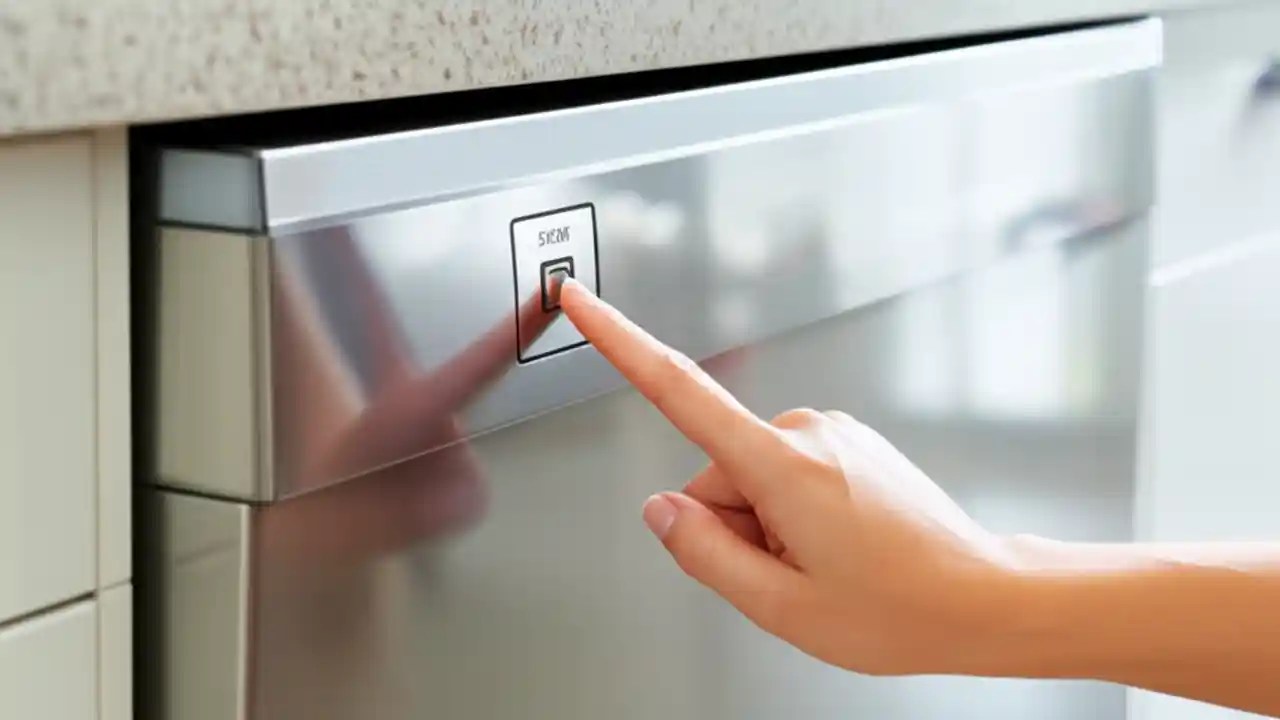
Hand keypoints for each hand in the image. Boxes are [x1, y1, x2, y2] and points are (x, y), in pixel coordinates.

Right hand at [559, 278, 1016, 675]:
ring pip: (752, 480)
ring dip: (767, 526)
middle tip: (791, 574)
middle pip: (716, 475)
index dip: (618, 341)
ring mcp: (832, 432)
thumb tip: (661, 511)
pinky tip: (839, 547)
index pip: (678, 391)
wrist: (985, 597)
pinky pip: (787, 474)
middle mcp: (807, 430)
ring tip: (825, 566)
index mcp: (782, 465)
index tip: (580, 301)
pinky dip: (794, 513)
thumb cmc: (901, 609)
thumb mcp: (781, 606)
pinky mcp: (847, 440)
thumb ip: (703, 554)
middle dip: (734, 528)